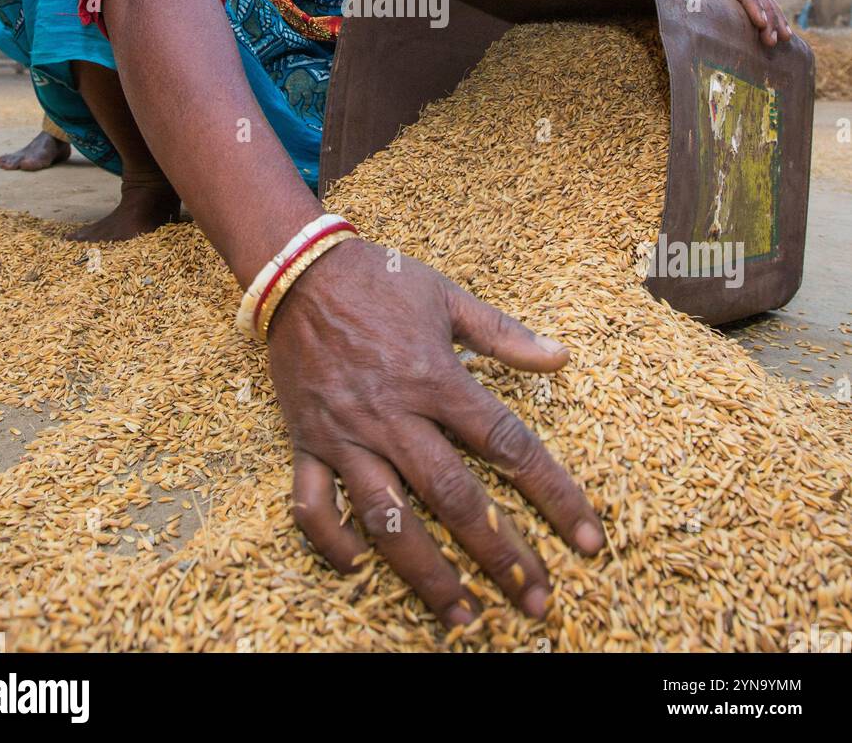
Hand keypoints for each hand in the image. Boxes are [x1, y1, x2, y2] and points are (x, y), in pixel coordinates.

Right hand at [267, 237, 604, 627]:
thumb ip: (503, 333)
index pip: (508, 445)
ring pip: (387, 517)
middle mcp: (393, 415)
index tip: (586, 538)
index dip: (554, 494)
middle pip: (454, 498)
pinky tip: (359, 568)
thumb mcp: (447, 296)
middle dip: (500, 555)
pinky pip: (312, 506)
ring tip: (463, 615)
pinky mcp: (305, 442)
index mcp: (436, 378)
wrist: (297, 269)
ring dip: (426, 572)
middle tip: (536, 601)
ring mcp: (346, 434)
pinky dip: (331, 542)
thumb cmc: (379, 279)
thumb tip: (561, 358)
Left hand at [673, 0, 792, 47]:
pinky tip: (785, 35)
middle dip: (768, 17)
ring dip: (777, 20)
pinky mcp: (748, 2)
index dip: (752, 3)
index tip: (760, 23)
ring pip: (766, 2)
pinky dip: (776, 20)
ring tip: (783, 39)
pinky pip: (766, 9)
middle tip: (771, 41)